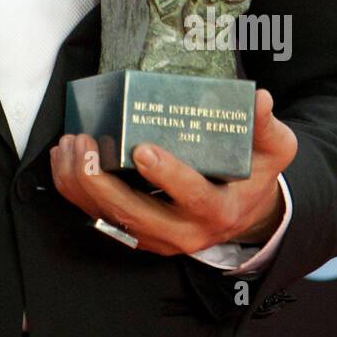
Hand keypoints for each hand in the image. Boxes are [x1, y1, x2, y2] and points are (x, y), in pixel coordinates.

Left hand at [49, 88, 296, 254]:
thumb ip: (267, 127)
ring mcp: (155, 237)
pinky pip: (97, 217)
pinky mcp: (135, 234)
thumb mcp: (273, 152)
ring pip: (109, 218)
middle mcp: (183, 232)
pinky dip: (74, 191)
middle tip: (85, 143)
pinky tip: (64, 159)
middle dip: (102, 181)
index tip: (142, 148)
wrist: (240, 213)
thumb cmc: (251, 176)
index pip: (192, 196)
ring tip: (70, 145)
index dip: (168, 175)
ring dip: (80, 185)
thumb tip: (260, 99)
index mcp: (217, 210)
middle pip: (135, 215)